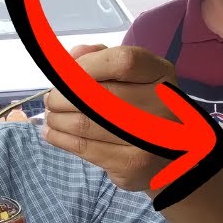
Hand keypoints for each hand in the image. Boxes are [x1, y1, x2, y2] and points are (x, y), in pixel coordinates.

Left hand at [42, 44, 172, 191]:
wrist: (170, 158)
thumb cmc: (143, 108)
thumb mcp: (134, 76)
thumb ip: (103, 59)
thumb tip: (70, 58)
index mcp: (162, 75)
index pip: (123, 61)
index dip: (86, 65)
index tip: (65, 74)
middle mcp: (162, 106)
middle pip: (97, 95)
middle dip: (62, 97)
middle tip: (52, 100)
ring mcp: (148, 139)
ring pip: (84, 123)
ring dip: (57, 119)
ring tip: (52, 117)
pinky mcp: (132, 164)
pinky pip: (84, 148)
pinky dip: (60, 139)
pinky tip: (54, 134)